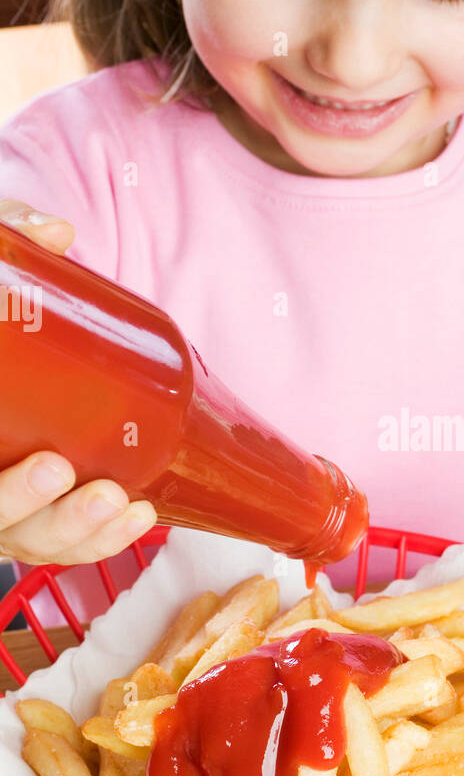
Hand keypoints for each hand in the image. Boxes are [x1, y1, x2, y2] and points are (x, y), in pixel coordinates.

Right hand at [0, 200, 156, 565]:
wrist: (15, 343)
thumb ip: (6, 238)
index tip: (37, 461)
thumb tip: (58, 232)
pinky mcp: (38, 516)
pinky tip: (138, 514)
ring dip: (73, 529)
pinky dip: (101, 538)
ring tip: (120, 502)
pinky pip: (64, 542)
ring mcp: (3, 504)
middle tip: (55, 469)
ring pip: (25, 538)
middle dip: (16, 502)